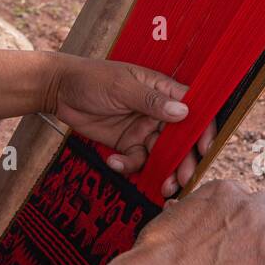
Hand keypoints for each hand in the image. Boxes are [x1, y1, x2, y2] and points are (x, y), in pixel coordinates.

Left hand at [43, 53, 215, 183]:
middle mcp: (156, 112)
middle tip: (184, 179)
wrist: (59, 90)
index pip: (192, 108)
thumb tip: (183, 112)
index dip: (202, 128)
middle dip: (185, 159)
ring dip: (163, 170)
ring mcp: (141, 128)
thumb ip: (150, 101)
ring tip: (163, 186)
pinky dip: (128, 165)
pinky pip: (136, 159)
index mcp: (161, 91)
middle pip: (180, 138)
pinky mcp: (126, 143)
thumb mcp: (121, 87)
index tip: (205, 148)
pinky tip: (113, 161)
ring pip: (161, 153)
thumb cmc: (92, 78)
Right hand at [82, 178, 264, 264]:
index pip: (246, 195)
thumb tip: (180, 209)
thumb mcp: (172, 216)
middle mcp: (246, 203)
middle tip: (254, 243)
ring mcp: (262, 231)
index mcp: (222, 189)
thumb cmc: (156, 252)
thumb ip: (188, 209)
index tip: (234, 233)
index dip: (243, 216)